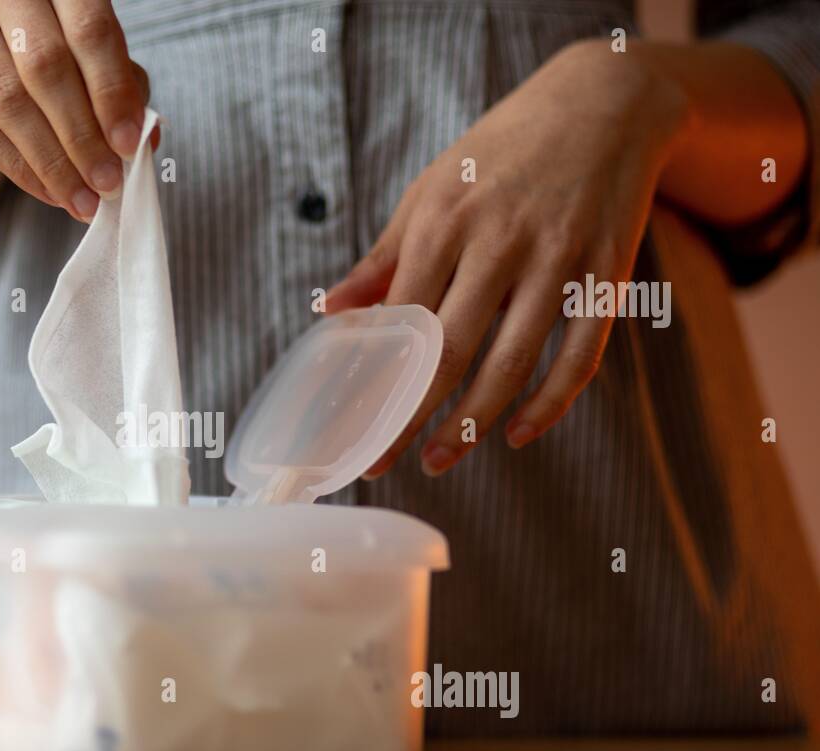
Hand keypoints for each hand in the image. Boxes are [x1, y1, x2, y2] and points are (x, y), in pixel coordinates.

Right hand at [0, 0, 150, 221]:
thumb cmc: (52, 62)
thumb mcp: (96, 68)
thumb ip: (124, 92)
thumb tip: (144, 140)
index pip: (90, 30)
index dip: (112, 92)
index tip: (129, 147)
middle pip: (46, 66)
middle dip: (82, 136)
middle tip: (107, 184)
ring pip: (8, 100)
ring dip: (51, 162)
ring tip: (81, 200)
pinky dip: (19, 167)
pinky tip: (48, 192)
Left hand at [326, 39, 690, 476]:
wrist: (601, 102)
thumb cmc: (498, 156)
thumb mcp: (431, 192)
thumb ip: (384, 258)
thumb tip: (331, 313)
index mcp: (444, 222)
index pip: (399, 321)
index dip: (373, 380)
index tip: (349, 424)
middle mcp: (499, 241)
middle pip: (450, 351)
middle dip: (413, 417)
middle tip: (386, 461)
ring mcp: (557, 258)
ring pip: (513, 362)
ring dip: (474, 423)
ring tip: (442, 459)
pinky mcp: (606, 272)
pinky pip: (581, 354)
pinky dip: (551, 402)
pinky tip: (519, 433)